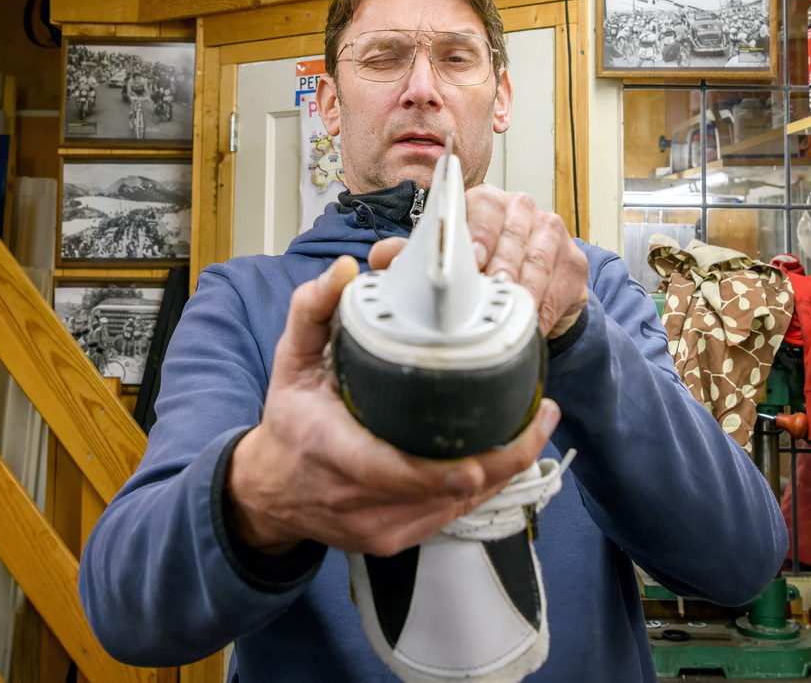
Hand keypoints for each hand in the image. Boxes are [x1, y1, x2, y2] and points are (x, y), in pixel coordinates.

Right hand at [226, 255, 560, 556]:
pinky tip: (509, 456)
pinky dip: (484, 487)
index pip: (386, 469)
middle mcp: (354, 497)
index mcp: (329, 449)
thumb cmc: (289, 423)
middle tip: (540, 417)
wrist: (271, 491)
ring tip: (537, 425)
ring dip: (502, 471)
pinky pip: (451, 516)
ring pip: (454, 507)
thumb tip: (345, 271)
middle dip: (498, 460)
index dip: (435, 473)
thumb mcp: (290, 361)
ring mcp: (378, 526)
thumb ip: (313, 311)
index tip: (475, 464)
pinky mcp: (395, 539)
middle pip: (437, 492)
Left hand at [369, 185, 588, 338]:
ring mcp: (551, 233)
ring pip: (539, 258)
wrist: (528, 288)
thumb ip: (410, 256)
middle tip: (493, 288)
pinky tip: (534, 322)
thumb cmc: (479, 267)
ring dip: (525, 286)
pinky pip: (561, 284)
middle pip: (513, 232)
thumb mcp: (443, 259)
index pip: (482, 205)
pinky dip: (546, 306)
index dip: (478, 231)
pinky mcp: (573, 262)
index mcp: (484, 202)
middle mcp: (520, 210)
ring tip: (512, 307)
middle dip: (502, 264)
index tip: (474, 258)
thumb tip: (380, 258)